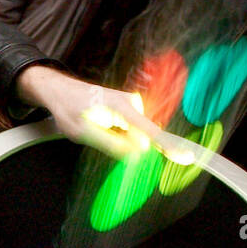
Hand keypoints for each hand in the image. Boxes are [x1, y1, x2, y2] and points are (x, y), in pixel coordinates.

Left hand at [15, 65, 163, 160]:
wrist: (60, 91)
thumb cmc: (68, 109)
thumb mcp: (84, 132)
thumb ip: (112, 144)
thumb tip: (137, 154)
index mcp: (122, 106)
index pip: (150, 130)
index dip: (167, 145)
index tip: (186, 156)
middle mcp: (131, 102)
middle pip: (141, 137)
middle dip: (124, 144)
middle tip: (97, 132)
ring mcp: (132, 105)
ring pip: (135, 136)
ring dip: (118, 138)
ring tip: (95, 125)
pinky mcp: (129, 110)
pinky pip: (131, 131)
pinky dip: (118, 134)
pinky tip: (100, 124)